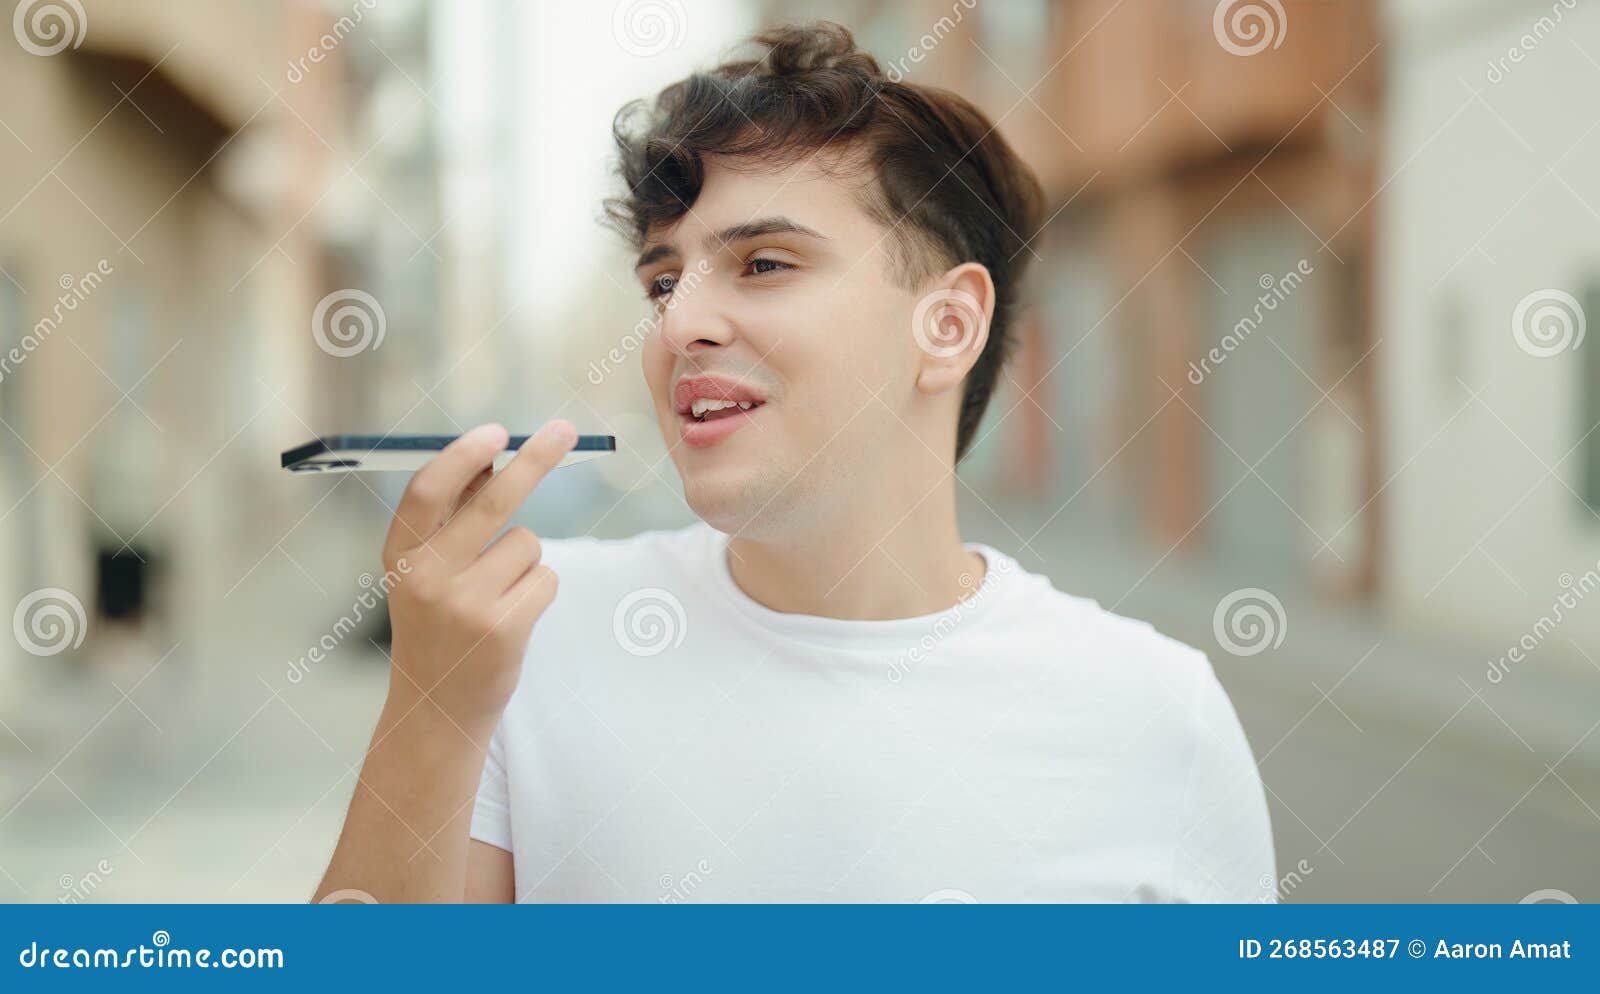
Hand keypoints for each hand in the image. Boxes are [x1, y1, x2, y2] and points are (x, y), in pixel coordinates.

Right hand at [379, 420, 577, 731]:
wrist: (437, 707)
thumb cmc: (439, 625)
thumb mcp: (426, 571)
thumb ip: (451, 518)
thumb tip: (490, 458)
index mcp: (401, 555)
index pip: (428, 490)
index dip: (464, 455)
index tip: (498, 431)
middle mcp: (426, 577)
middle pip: (494, 501)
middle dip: (535, 459)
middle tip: (565, 431)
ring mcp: (465, 604)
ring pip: (528, 543)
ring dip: (526, 560)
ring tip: (498, 595)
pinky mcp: (503, 629)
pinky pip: (545, 577)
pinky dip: (538, 589)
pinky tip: (512, 616)